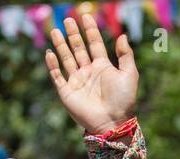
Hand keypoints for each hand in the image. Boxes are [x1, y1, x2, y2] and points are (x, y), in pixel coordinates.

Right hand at [45, 15, 138, 133]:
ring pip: (66, 59)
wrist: (113, 122)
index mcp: (103, 67)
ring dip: (61, 45)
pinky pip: (57, 76)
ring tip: (55, 30)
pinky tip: (50, 53)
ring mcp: (77, 82)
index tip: (86, 16)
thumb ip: (126, 55)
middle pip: (78, 49)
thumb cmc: (123, 100)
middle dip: (73, 34)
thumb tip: (122, 35)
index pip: (95, 44)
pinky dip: (53, 65)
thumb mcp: (129, 74)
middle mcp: (88, 73)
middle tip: (68, 18)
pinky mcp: (67, 92)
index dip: (90, 30)